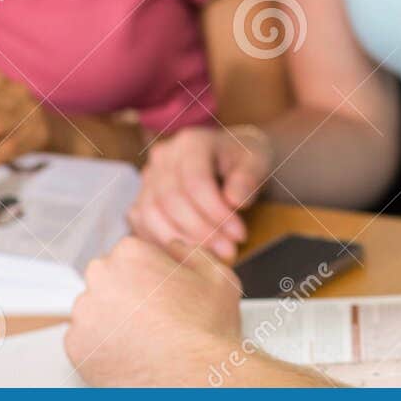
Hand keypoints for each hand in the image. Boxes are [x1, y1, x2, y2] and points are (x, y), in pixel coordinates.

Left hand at [65, 236, 242, 385]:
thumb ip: (190, 252)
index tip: (159, 292)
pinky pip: (86, 342)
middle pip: (108, 280)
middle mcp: (100, 278)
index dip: (148, 274)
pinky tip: (130, 354)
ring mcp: (85, 313)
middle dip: (125, 294)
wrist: (193, 380)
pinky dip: (102, 348)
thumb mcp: (216, 276)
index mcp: (130, 253)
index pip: (130, 255)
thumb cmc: (205, 331)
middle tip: (152, 316)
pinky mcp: (76, 347)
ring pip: (95, 311)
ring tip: (143, 339)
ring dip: (112, 320)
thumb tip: (175, 248)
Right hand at [128, 125, 270, 259]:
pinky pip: (143, 225)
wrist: (231, 160)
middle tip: (228, 252)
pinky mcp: (142, 199)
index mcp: (192, 142)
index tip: (239, 235)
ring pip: (151, 215)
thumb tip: (234, 201)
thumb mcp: (257, 163)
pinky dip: (164, 245)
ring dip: (180, 242)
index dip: (216, 212)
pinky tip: (190, 257)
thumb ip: (248, 179)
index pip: (195, 182)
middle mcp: (163, 157)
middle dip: (201, 231)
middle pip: (171, 200)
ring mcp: (148, 178)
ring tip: (211, 258)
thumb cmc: (244, 161)